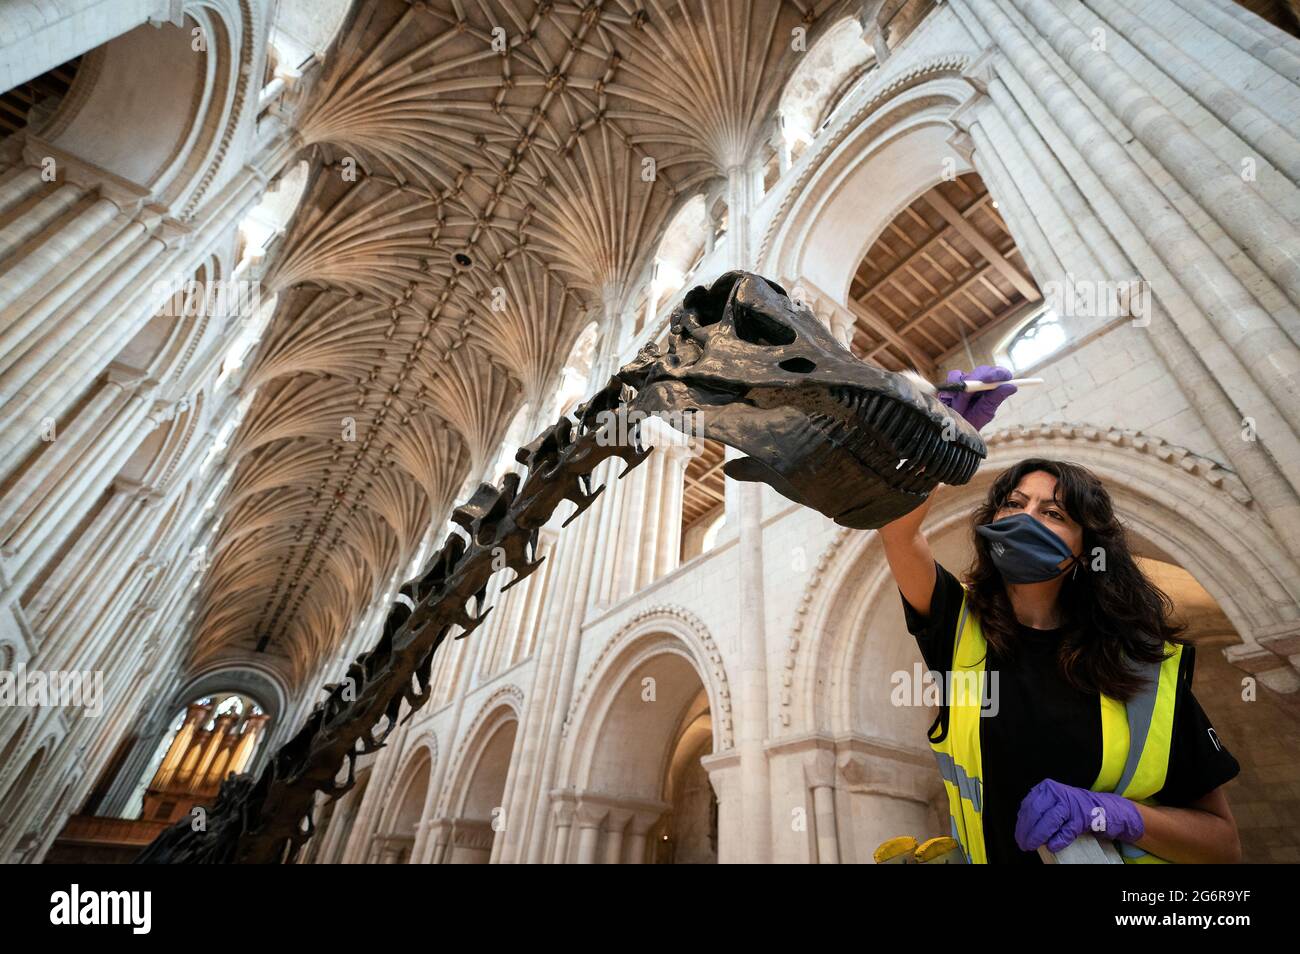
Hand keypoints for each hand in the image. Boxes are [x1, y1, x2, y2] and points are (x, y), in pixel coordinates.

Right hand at [938, 364, 1015, 431]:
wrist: (952, 430)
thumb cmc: (970, 423)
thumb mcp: (984, 413)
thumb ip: (995, 399)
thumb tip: (1012, 387)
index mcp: (991, 389)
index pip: (1000, 374)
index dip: (999, 373)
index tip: (995, 378)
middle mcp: (979, 382)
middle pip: (982, 371)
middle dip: (979, 378)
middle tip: (976, 386)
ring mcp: (965, 382)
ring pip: (966, 375)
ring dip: (964, 388)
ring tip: (960, 404)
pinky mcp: (951, 383)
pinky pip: (953, 377)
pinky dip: (952, 386)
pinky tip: (951, 398)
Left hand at [1015, 779, 1144, 853]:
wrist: (1103, 808)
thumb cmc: (1074, 807)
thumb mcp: (1053, 802)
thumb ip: (1039, 811)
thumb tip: (1023, 828)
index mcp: (1047, 788)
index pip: (1029, 805)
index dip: (1022, 822)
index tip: (1019, 835)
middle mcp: (1057, 793)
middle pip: (1036, 812)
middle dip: (1028, 831)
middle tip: (1024, 844)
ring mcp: (1071, 804)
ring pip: (1049, 821)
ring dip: (1039, 836)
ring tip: (1033, 846)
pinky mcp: (1082, 817)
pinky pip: (1066, 830)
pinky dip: (1058, 840)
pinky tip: (1052, 847)